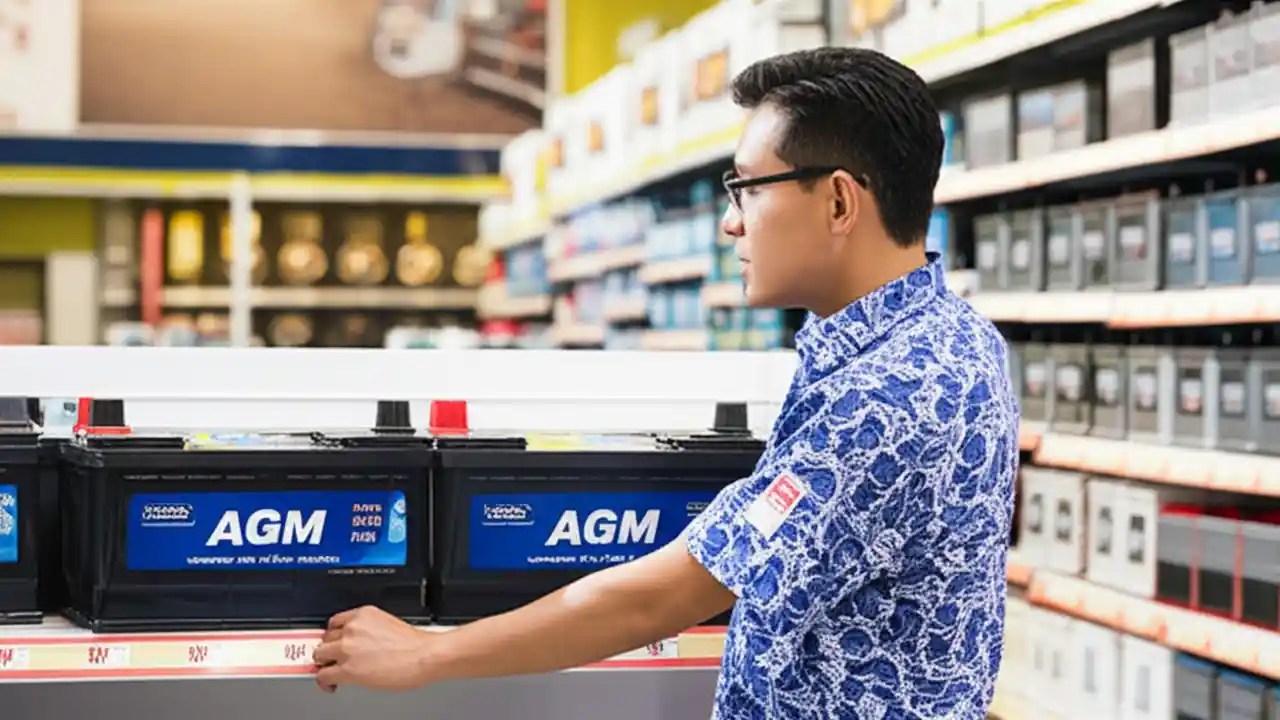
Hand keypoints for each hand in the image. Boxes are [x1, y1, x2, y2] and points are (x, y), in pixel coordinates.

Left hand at [313, 606, 433, 692]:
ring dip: (326, 664)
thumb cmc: (416, 645)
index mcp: (364, 613)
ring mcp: (347, 647)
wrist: (424, 656)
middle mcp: (352, 628)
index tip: (336, 642)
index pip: (336, 622)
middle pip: (326, 638)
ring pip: (320, 655)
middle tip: (336, 659)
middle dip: (330, 649)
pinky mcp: (347, 668)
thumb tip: (362, 644)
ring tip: (333, 671)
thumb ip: (369, 630)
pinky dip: (324, 681)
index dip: (335, 635)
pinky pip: (323, 675)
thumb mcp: (389, 625)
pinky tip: (331, 685)